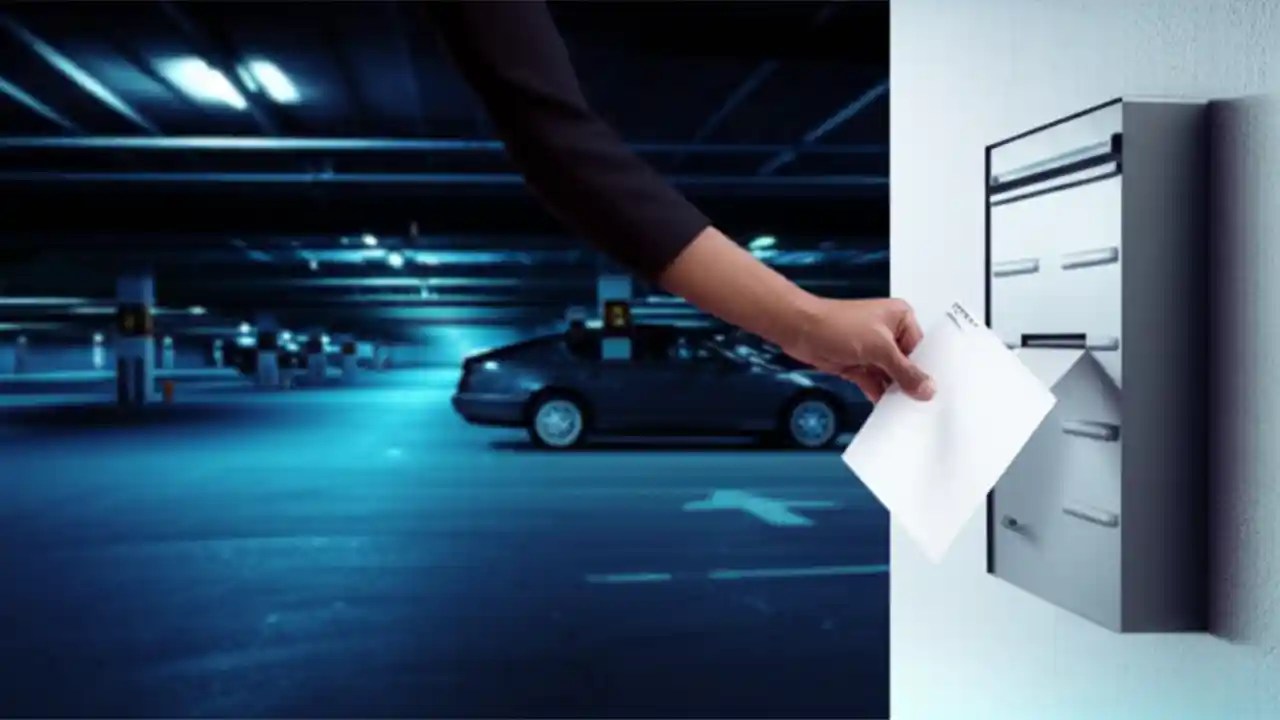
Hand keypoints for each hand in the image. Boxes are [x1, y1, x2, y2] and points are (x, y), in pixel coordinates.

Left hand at [782, 297, 934, 402]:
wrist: (801, 330)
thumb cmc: (840, 326)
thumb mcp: (879, 348)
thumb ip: (905, 371)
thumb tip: (928, 389)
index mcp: (901, 318)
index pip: (922, 348)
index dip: (927, 370)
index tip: (937, 393)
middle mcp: (889, 333)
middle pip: (907, 364)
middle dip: (911, 384)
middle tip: (925, 408)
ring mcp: (872, 350)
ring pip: (890, 376)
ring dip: (895, 392)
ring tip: (909, 414)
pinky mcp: (858, 364)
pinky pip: (874, 382)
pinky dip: (879, 395)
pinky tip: (888, 411)